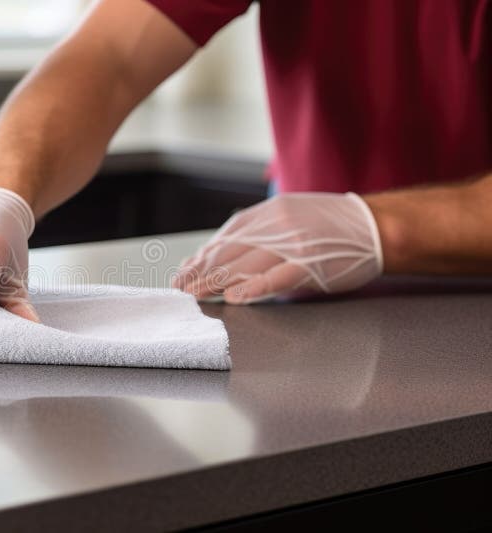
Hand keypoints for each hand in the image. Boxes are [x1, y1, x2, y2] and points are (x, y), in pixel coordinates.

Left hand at [173, 193, 382, 302]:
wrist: (377, 225)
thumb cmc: (334, 227)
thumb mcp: (292, 216)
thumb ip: (262, 233)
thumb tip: (230, 253)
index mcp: (271, 213)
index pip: (227, 236)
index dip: (204, 255)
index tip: (185, 269)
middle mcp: (277, 225)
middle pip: (230, 251)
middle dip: (201, 271)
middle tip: (181, 286)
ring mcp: (293, 244)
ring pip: (245, 264)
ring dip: (216, 282)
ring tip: (196, 294)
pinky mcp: (310, 264)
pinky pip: (275, 277)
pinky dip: (253, 287)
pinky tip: (234, 297)